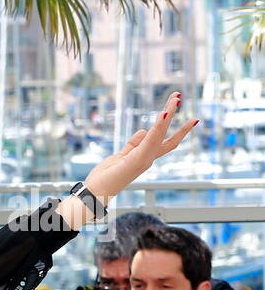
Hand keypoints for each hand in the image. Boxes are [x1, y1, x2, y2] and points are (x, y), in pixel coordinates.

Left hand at [83, 92, 197, 203]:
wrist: (96, 193)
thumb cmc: (106, 177)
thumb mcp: (121, 156)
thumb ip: (133, 144)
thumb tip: (143, 130)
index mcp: (145, 156)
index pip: (166, 141)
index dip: (180, 131)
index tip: (193, 119)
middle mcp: (148, 158)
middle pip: (165, 132)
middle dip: (172, 113)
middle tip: (178, 96)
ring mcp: (144, 159)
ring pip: (160, 132)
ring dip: (168, 114)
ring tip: (174, 99)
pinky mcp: (137, 159)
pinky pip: (150, 140)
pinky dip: (158, 127)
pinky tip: (164, 114)